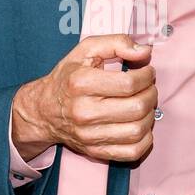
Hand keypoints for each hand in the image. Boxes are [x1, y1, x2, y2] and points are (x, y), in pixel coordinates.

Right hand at [11, 34, 156, 163]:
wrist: (43, 110)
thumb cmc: (68, 78)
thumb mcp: (86, 50)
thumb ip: (116, 42)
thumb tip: (145, 52)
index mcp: (82, 83)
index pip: (129, 83)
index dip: (146, 76)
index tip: (147, 72)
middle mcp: (84, 112)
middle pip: (136, 108)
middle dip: (151, 95)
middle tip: (148, 88)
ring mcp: (89, 136)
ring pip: (137, 131)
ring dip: (149, 115)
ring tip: (144, 104)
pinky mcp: (95, 151)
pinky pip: (132, 152)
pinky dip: (145, 140)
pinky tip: (140, 125)